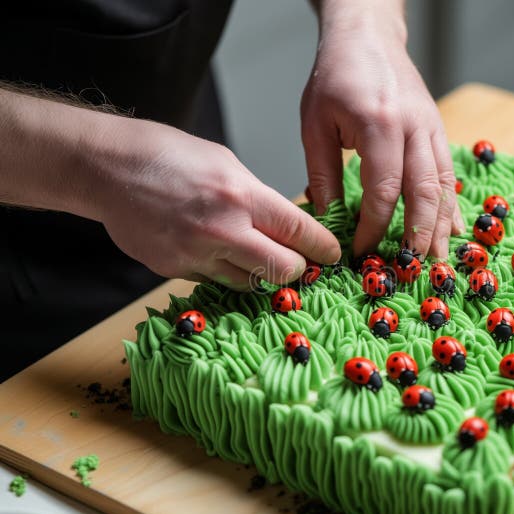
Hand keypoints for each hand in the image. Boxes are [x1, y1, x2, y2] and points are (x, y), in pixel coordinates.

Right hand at [93, 120, 340, 289]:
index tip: (331, 255)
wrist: (107, 167)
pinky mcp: (173, 270)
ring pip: (250, 283)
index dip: (323, 249)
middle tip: (299, 263)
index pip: (299, 233)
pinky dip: (223, 270)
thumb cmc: (168, 156)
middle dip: (297, 269)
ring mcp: (196, 254)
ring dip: (259, 273)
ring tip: (253, 254)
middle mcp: (222, 230)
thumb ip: (258, 199)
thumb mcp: (226, 164)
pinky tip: (214, 250)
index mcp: (242, 196)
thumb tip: (285, 226)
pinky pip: (214, 280)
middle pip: (282, 270)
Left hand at [300, 0, 464, 259]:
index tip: (362, 252)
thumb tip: (329, 222)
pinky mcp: (438, 130)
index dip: (374, 227)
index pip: (383, 190)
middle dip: (419, 235)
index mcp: (379, 125)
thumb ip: (323, 174)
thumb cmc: (336, 77)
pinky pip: (450, 173)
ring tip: (439, 261)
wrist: (368, 36)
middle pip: (424, 192)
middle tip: (412, 268)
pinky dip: (452, 205)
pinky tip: (453, 229)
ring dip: (442, 227)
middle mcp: (413, 127)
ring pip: (444, 185)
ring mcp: (432, 128)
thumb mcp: (315, 124)